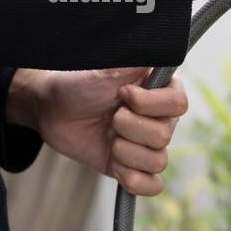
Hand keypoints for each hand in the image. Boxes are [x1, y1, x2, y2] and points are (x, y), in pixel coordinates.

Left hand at [8, 68, 188, 195]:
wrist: (51, 108)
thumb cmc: (79, 83)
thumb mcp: (108, 66)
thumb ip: (138, 60)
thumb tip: (162, 45)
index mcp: (162, 93)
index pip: (179, 104)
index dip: (150, 104)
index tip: (123, 94)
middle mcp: (160, 120)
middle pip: (164, 136)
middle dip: (127, 127)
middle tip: (109, 115)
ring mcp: (147, 146)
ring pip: (157, 161)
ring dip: (124, 151)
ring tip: (107, 137)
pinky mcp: (133, 168)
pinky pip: (152, 185)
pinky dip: (134, 180)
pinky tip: (117, 165)